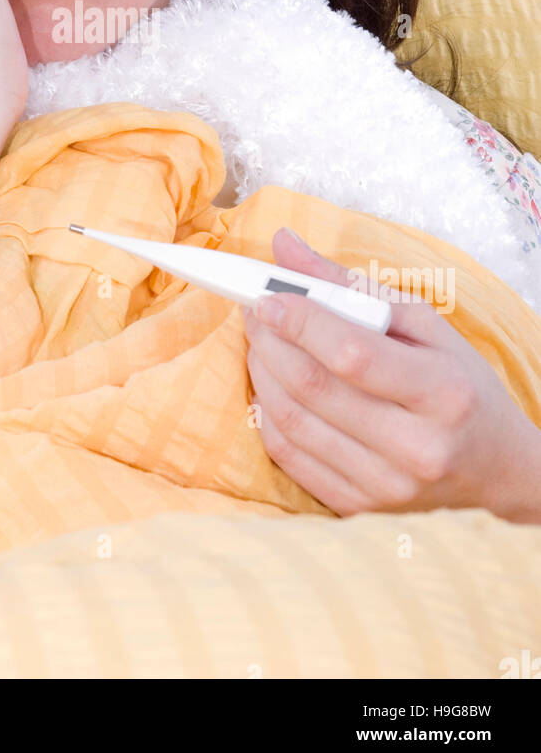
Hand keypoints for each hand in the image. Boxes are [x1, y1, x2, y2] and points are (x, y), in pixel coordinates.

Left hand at [243, 227, 540, 521]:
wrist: (497, 472)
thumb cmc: (460, 386)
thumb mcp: (425, 325)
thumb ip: (351, 285)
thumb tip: (284, 244)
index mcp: (442, 392)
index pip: (352, 353)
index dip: (299, 321)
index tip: (266, 297)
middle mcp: (415, 447)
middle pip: (312, 388)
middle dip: (268, 341)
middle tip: (255, 312)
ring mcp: (386, 486)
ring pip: (291, 423)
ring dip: (260, 373)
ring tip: (260, 343)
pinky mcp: (359, 508)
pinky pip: (289, 458)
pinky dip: (266, 415)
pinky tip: (270, 385)